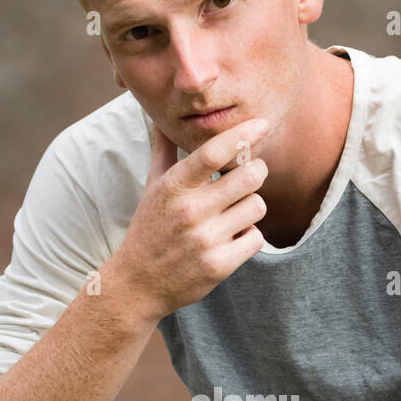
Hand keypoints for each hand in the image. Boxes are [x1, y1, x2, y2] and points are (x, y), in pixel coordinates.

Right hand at [105, 115, 270, 322]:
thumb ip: (162, 150)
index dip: (243, 134)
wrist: (138, 283)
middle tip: (249, 176)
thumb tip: (160, 116)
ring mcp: (206, 240)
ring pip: (258, 206)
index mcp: (174, 187)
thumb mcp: (152, 187)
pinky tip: (232, 237)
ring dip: (252, 206)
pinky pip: (256, 238)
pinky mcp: (219, 265)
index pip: (213, 152)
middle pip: (250, 176)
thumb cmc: (150, 228)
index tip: (262, 123)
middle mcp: (190, 211)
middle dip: (256, 171)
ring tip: (234, 212)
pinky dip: (249, 236)